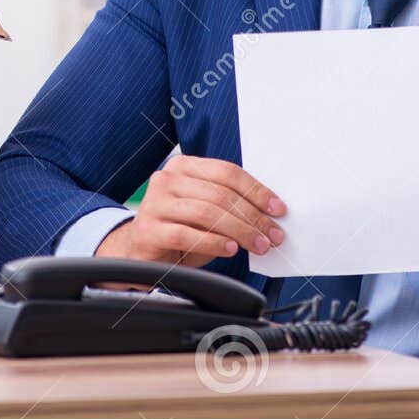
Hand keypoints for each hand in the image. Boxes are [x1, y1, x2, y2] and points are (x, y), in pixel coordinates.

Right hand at [96, 154, 286, 266]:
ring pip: (207, 212)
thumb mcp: (206, 212)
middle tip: (273, 235)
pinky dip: (214, 242)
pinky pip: (187, 234)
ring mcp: (155, 203)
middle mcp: (167, 179)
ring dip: (240, 231)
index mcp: (184, 166)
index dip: (257, 190)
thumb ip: (230, 206)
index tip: (278, 209)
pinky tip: (230, 249)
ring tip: (258, 245)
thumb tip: (269, 216)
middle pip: (220, 194)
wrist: (141, 252)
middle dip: (253, 217)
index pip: (227, 172)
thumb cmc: (179, 229)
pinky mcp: (148, 229)